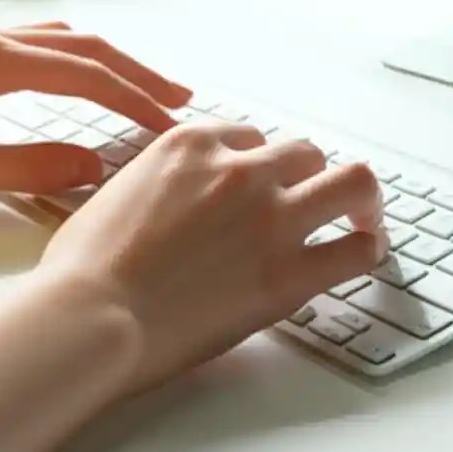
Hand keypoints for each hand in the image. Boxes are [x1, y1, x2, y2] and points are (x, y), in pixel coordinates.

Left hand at [0, 22, 190, 200]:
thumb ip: (29, 165)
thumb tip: (94, 163)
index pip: (86, 76)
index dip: (135, 99)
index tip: (171, 123)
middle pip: (83, 47)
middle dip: (135, 71)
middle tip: (178, 96)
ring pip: (59, 39)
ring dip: (105, 62)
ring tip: (140, 86)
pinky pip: (33, 43)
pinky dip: (72, 59)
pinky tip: (74, 79)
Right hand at [38, 119, 387, 393]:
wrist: (91, 314)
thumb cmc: (85, 268)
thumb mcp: (119, 192)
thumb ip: (162, 183)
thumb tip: (176, 198)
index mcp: (192, 144)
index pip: (250, 137)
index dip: (260, 163)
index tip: (263, 183)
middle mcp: (240, 170)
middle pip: (305, 153)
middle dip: (310, 177)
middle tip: (316, 200)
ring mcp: (272, 218)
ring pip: (352, 182)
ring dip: (359, 199)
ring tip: (363, 218)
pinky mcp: (291, 273)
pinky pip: (357, 249)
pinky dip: (368, 249)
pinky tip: (364, 255)